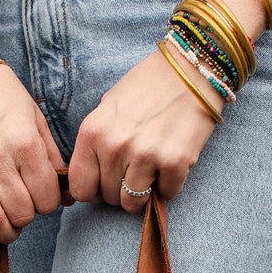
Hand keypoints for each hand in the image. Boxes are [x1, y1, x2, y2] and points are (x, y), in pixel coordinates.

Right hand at [0, 63, 64, 242]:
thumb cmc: (1, 95)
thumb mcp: (35, 118)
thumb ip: (51, 158)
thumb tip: (63, 196)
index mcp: (23, 142)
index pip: (46, 198)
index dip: (48, 203)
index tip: (42, 197)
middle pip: (21, 214)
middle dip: (27, 214)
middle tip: (23, 204)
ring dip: (2, 227)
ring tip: (4, 221)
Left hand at [68, 47, 221, 210]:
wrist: (191, 69)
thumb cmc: (147, 87)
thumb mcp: (108, 108)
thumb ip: (96, 142)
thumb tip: (90, 179)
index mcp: (92, 132)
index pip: (81, 188)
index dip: (94, 191)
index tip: (105, 183)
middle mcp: (115, 145)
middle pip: (108, 197)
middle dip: (121, 189)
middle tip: (135, 169)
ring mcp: (145, 154)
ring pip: (133, 203)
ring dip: (143, 192)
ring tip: (152, 171)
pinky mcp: (174, 161)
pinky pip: (166, 194)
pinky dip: (170, 185)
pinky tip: (171, 164)